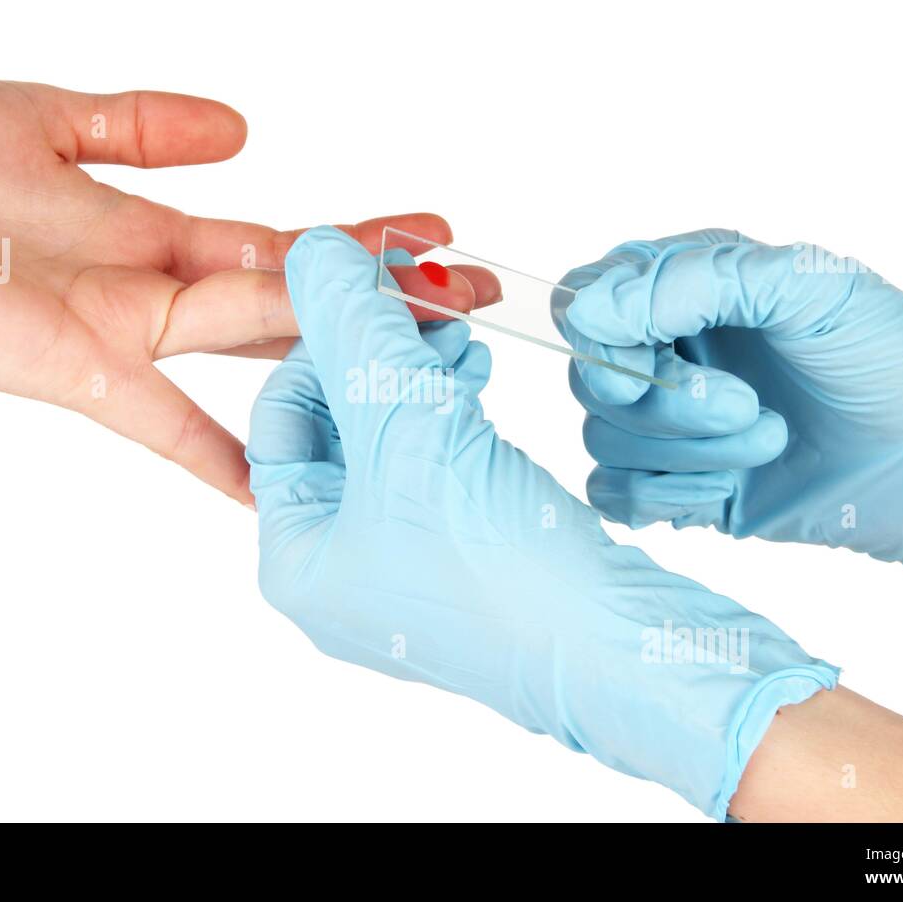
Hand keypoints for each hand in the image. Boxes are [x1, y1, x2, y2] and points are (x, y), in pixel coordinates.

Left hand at [0, 80, 498, 503]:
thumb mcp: (49, 115)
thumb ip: (144, 122)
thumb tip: (243, 126)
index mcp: (152, 232)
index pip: (278, 239)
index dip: (357, 236)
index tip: (431, 230)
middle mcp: (157, 289)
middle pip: (294, 290)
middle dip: (384, 289)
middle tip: (471, 288)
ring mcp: (130, 332)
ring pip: (260, 332)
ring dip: (343, 339)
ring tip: (425, 342)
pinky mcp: (87, 368)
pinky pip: (169, 421)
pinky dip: (224, 456)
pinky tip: (280, 486)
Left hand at [246, 226, 835, 818]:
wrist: (622, 651)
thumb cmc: (502, 567)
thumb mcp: (409, 422)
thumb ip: (353, 328)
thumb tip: (310, 249)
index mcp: (295, 559)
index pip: (280, 420)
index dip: (320, 345)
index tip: (373, 295)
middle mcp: (339, 573)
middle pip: (338, 428)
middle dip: (380, 354)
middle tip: (425, 300)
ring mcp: (402, 573)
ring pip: (391, 442)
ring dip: (420, 375)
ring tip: (462, 338)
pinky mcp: (462, 564)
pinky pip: (434, 468)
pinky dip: (451, 414)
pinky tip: (479, 376)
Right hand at [559, 229, 902, 614]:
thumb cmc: (891, 361)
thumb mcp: (805, 288)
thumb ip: (694, 281)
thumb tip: (589, 310)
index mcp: (690, 287)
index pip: (588, 299)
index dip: (601, 333)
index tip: (651, 359)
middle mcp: (670, 351)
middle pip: (591, 377)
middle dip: (666, 402)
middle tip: (746, 405)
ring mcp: (670, 424)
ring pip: (604, 440)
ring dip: (688, 451)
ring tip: (771, 440)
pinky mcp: (676, 488)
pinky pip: (613, 496)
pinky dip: (661, 498)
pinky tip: (725, 492)